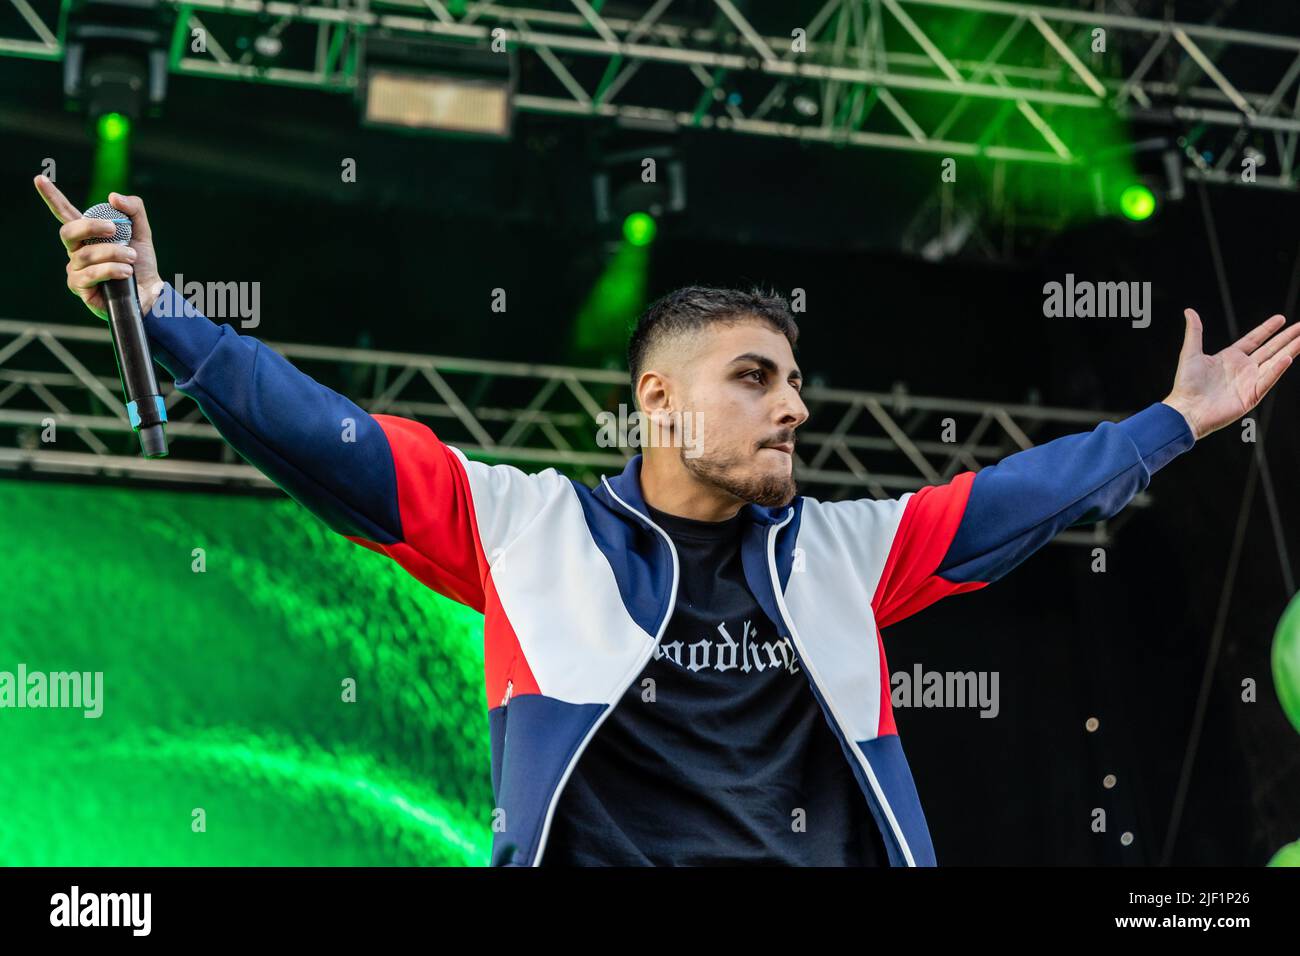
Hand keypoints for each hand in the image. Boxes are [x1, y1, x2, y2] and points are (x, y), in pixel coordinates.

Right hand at [33, 176, 163, 319]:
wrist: (149, 292)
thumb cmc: (140, 262)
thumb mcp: (141, 232)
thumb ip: (133, 210)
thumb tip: (112, 196)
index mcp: (87, 234)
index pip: (64, 212)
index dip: (52, 196)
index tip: (40, 178)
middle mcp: (76, 249)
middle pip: (69, 231)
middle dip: (91, 227)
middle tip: (114, 229)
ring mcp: (75, 268)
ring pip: (86, 254)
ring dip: (114, 253)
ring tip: (131, 258)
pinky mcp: (79, 286)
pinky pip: (90, 273)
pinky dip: (111, 269)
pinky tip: (125, 272)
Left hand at [1163, 308, 1299, 439]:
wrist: (1186, 410)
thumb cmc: (1186, 385)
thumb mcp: (1190, 353)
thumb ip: (1194, 332)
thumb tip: (1189, 311)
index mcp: (1230, 358)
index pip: (1254, 340)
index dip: (1267, 329)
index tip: (1281, 318)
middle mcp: (1243, 369)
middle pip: (1270, 349)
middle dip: (1286, 338)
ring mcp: (1248, 382)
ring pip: (1274, 363)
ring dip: (1289, 351)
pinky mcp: (1251, 396)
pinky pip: (1267, 380)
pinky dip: (1277, 370)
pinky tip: (1287, 358)